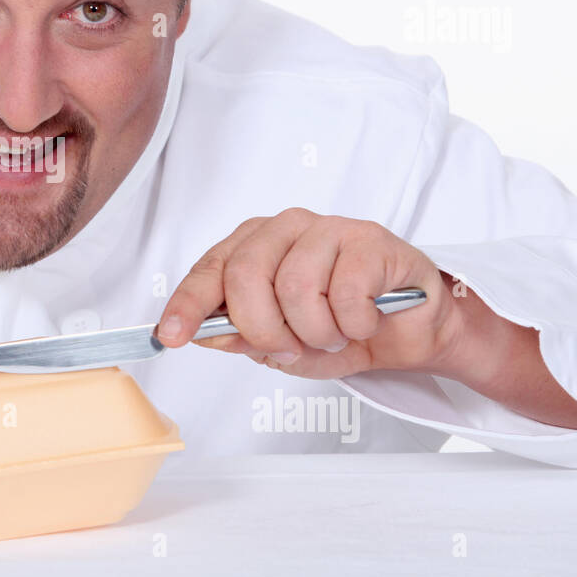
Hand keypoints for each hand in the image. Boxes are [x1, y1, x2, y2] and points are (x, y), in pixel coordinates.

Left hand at [156, 207, 461, 379]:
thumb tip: (203, 333)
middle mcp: (285, 228)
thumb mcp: (281, 346)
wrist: (406, 333)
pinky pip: (345, 294)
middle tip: (289, 348)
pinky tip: (364, 321)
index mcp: (253, 246)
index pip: (210, 270)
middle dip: (263, 329)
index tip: (170, 336)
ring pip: (296, 288)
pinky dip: (354, 325)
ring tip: (334, 335)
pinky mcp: (370, 239)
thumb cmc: (337, 328)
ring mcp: (328, 228)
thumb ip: (241, 337)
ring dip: (317, 332)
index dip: (187, 304)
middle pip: (246, 277)